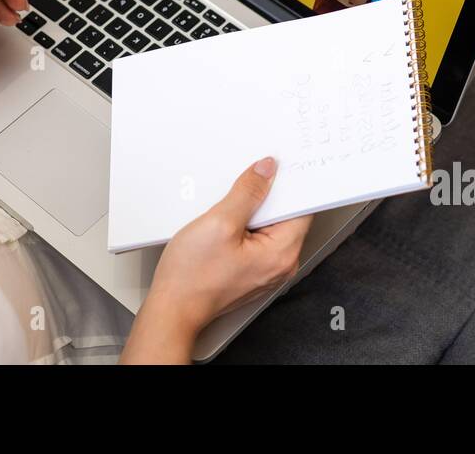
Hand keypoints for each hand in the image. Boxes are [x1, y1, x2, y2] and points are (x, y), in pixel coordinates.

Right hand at [120, 158, 312, 363]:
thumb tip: (266, 169)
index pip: (301, 207)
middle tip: (246, 179)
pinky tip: (224, 223)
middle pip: (285, 216)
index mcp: (282, 252)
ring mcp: (266, 270)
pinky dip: (244, 226)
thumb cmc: (193, 276)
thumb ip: (248, 193)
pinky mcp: (251, 271)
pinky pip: (257, 239)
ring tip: (228, 206)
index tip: (276, 165)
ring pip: (268, 226)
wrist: (172, 308)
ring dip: (251, 210)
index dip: (289, 183)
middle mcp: (281, 264)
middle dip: (266, 195)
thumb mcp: (220, 222)